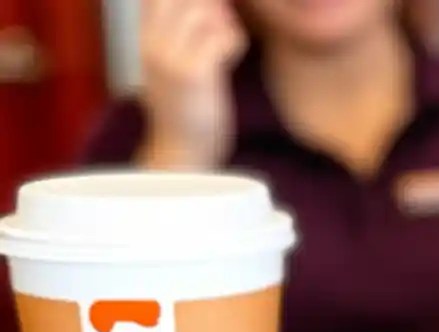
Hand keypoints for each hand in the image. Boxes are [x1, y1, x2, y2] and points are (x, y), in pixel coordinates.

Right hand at [137, 0, 246, 169]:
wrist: (182, 151)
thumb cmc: (187, 106)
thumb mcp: (173, 61)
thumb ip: (182, 27)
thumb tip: (214, 4)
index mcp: (145, 37)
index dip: (195, 1)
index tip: (212, 14)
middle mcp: (151, 42)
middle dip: (214, 6)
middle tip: (221, 32)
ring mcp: (170, 57)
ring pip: (209, 11)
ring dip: (227, 24)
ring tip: (225, 46)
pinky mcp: (194, 73)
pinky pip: (225, 37)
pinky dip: (236, 44)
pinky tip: (230, 61)